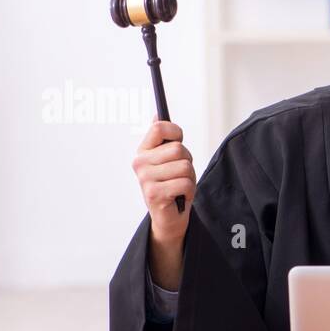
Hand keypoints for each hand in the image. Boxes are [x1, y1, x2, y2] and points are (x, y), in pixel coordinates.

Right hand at [133, 117, 194, 288]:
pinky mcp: (154, 194)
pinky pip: (186, 183)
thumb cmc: (171, 185)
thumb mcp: (167, 160)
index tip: (178, 140)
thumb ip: (163, 139)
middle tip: (180, 174)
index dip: (176, 132)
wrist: (169, 218)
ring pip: (184, 166)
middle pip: (178, 149)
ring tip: (180, 186)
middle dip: (188, 162)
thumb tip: (157, 113)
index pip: (160, 128)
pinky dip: (189, 191)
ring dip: (189, 178)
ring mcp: (145, 179)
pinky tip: (180, 197)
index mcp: (142, 152)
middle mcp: (140, 163)